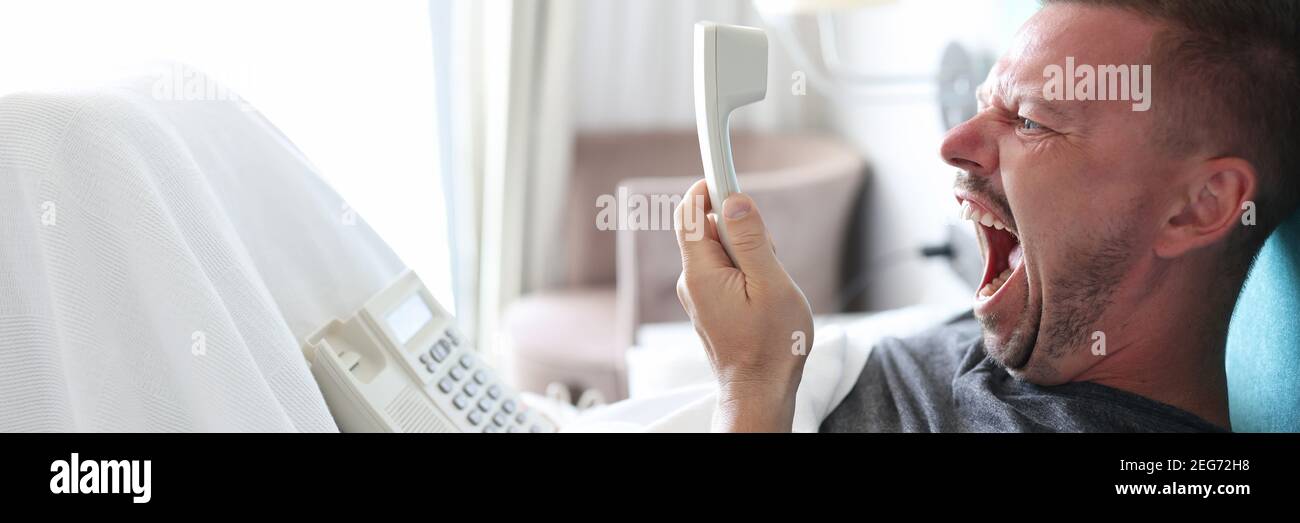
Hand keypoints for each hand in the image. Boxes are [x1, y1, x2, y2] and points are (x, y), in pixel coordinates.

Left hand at [673, 179, 813, 431]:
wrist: (760, 392)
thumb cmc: (771, 346)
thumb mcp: (770, 285)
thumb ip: (751, 240)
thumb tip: (734, 200)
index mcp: (701, 272)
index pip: (691, 212)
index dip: (709, 187)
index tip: (728, 173)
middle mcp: (691, 281)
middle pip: (709, 229)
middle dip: (740, 228)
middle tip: (768, 254)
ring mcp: (699, 295)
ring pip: (720, 252)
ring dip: (747, 254)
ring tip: (769, 286)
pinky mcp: (710, 306)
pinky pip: (725, 273)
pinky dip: (746, 274)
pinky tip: (762, 298)